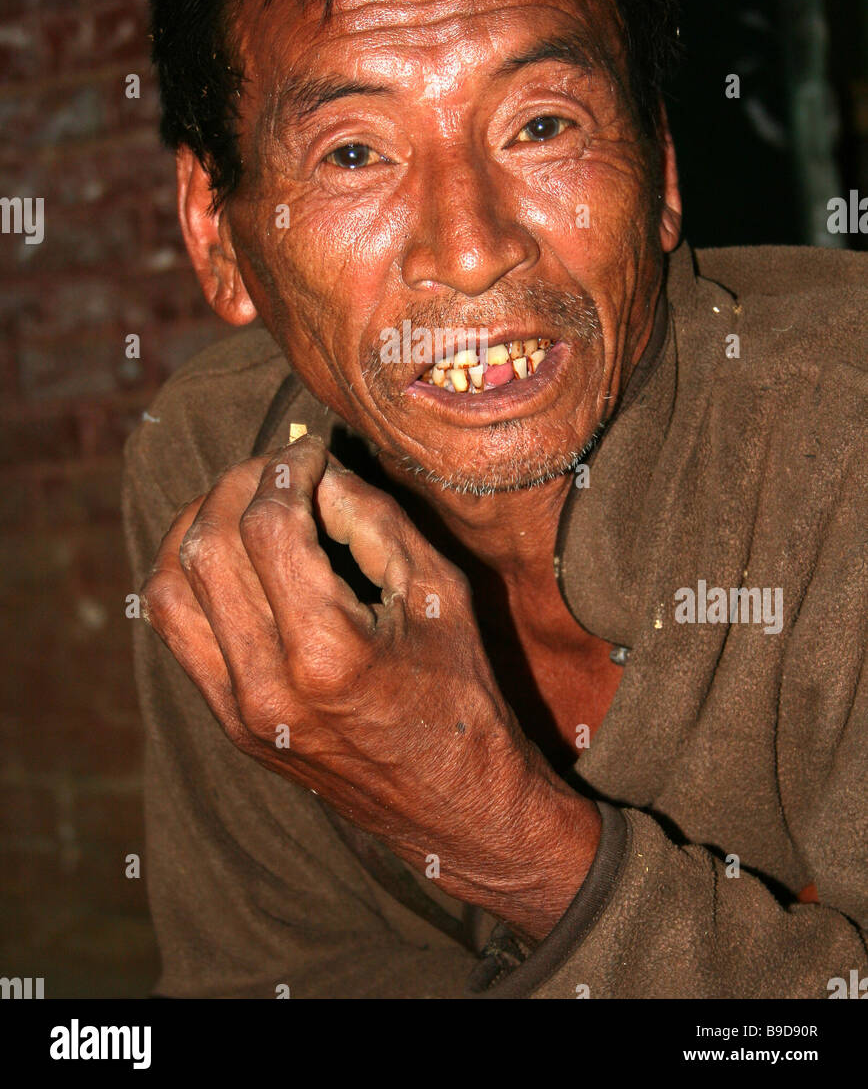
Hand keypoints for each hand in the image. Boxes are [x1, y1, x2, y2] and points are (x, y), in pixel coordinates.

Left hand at [141, 435, 599, 941]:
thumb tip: (318, 472)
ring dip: (198, 526)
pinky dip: (188, 575)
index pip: (268, 528)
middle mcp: (265, 687)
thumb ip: (374, 520)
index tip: (312, 449)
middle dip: (239, 485)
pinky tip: (228, 550)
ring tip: (244, 500)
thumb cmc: (462, 697)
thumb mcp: (440, 594)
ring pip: (168, 589)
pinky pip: (176, 630)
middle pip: (207, 548)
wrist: (453, 807)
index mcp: (326, 654)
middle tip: (279, 465)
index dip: (286, 468)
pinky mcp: (227, 721)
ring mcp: (236, 711)